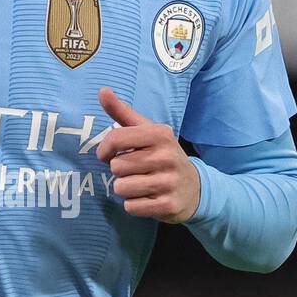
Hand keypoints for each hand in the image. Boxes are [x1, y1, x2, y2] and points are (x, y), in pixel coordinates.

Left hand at [95, 87, 200, 222]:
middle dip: (120, 171)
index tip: (107, 155)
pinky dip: (134, 204)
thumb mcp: (146, 131)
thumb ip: (122, 112)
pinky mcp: (169, 205)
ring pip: (122, 188)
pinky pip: (131, 206)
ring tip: (140, 184)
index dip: (104, 150)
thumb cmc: (162, 155)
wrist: (194, 188)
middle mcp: (167, 157)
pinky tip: (146, 198)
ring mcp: (170, 182)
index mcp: (160, 134)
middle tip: (134, 171)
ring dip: (125, 189)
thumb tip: (102, 90)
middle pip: (117, 167)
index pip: (116, 139)